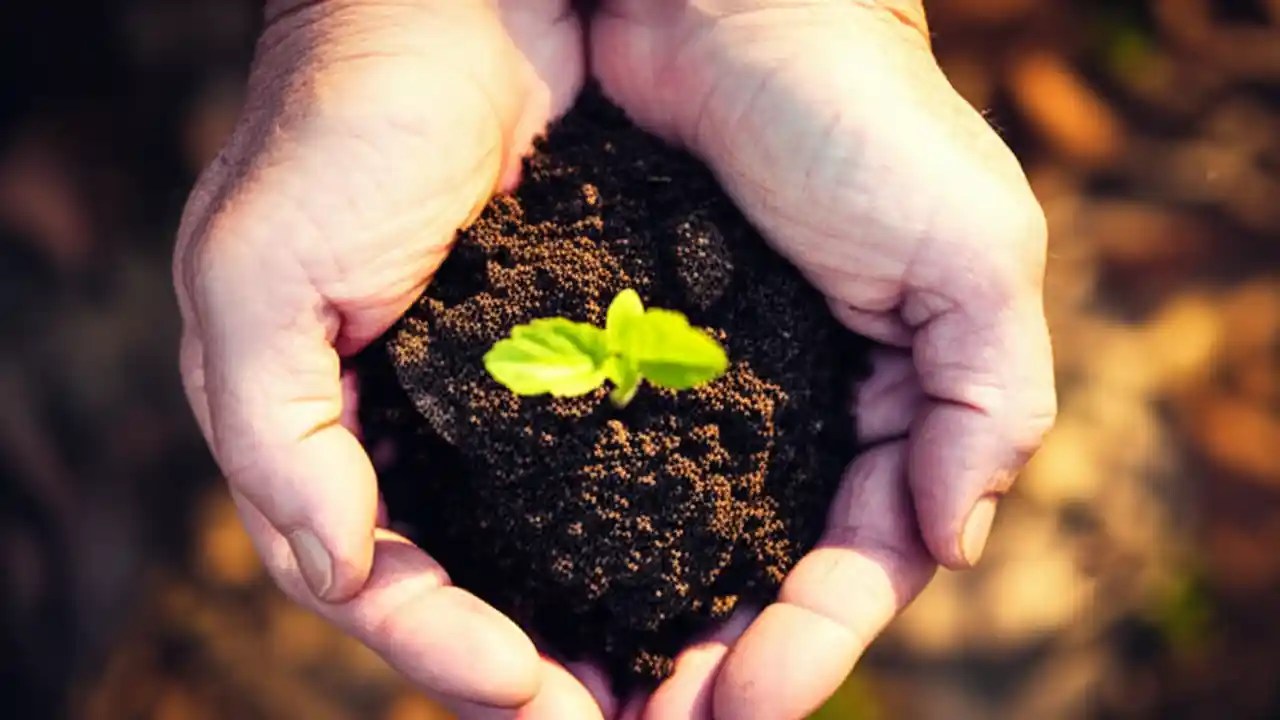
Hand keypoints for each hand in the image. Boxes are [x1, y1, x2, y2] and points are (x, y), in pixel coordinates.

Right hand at [174, 1, 604, 714]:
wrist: (461, 19)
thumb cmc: (340, 130)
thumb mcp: (259, 276)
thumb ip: (276, 433)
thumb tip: (337, 571)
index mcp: (324, 437)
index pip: (373, 584)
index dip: (442, 650)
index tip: (527, 690)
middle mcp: (410, 437)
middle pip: (460, 593)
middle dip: (524, 673)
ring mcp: (494, 408)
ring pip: (534, 553)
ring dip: (586, 625)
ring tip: (660, 687)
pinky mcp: (570, 364)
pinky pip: (599, 476)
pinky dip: (630, 538)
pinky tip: (684, 574)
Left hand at [593, 1, 1056, 716]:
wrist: (726, 10)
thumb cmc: (860, 117)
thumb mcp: (969, 253)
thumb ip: (984, 401)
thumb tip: (951, 544)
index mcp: (888, 408)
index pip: (863, 559)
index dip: (815, 640)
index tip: (752, 702)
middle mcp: (794, 415)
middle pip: (762, 572)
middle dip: (720, 661)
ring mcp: (703, 392)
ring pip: (679, 542)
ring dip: (644, 625)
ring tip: (592, 695)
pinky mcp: (620, 355)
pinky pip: (601, 469)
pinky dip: (584, 538)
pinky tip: (547, 589)